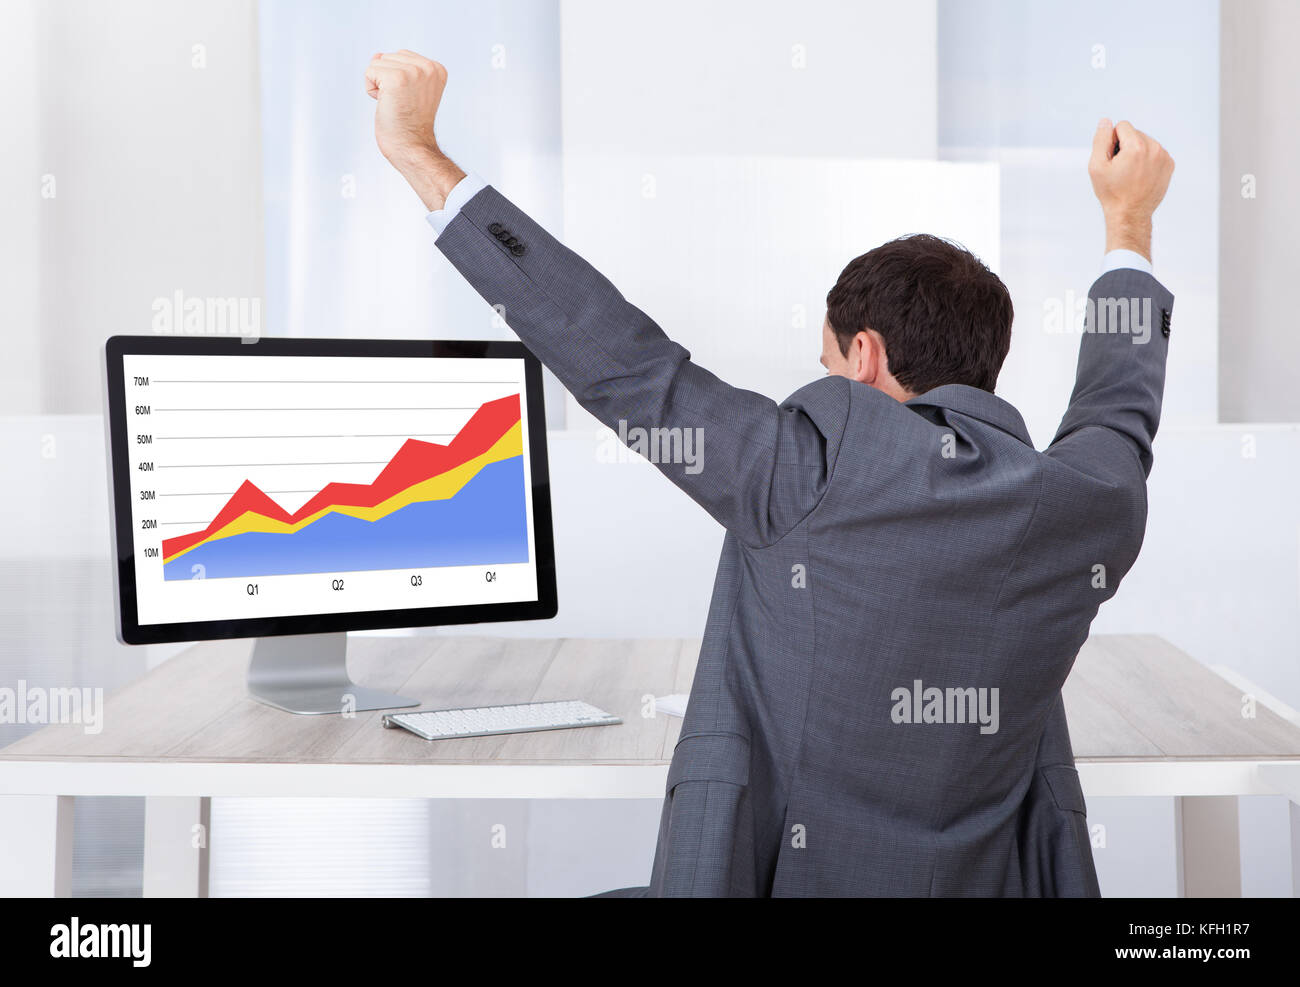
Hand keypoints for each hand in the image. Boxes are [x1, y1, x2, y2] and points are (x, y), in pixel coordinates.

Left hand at [365, 50, 464, 210]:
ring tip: (395, 104)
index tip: (409, 100)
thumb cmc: (410, 125)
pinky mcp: (397, 78)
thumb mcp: (409, 90)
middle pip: (388, 57)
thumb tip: (377, 54)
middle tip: (401, 103)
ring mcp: (414, 72)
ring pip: (377, 63)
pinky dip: (371, 90)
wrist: (412, 148)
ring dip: (379, 86)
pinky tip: (386, 104)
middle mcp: (429, 68)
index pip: (402, 56)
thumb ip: (397, 67)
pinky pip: (370, 71)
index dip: (398, 79)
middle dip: (387, 80)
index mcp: (437, 69)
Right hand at [1088, 118, 1174, 259]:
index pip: (1122, 126)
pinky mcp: (1169, 164)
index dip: (1112, 141)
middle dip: (1125, 146)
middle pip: (1135, 133)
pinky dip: (1147, 160)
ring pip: (1146, 142)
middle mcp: (1154, 148)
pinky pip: (1155, 152)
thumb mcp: (1097, 167)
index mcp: (1137, 147)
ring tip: (1131, 174)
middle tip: (1120, 169)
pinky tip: (1140, 176)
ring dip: (1136, 152)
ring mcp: (1164, 157)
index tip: (1112, 160)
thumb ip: (1101, 140)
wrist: (1130, 215)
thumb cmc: (1111, 193)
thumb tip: (1106, 121)